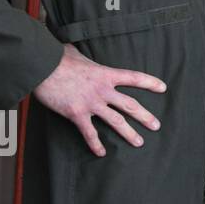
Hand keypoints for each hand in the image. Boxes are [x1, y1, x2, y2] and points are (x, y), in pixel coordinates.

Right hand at [32, 44, 165, 156]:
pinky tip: (102, 153)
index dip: (150, 83)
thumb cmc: (58, 58)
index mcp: (106, 74)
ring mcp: (91, 103)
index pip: (134, 78)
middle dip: (145, 116)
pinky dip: (96, 144)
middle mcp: (103, 90)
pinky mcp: (76, 114)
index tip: (163, 88)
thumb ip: (84, 57)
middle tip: (156, 126)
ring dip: (129, 133)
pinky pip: (90, 133)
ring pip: (116, 121)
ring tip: (139, 142)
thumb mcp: (77, 53)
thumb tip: (76, 51)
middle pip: (130, 105)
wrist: (41, 67)